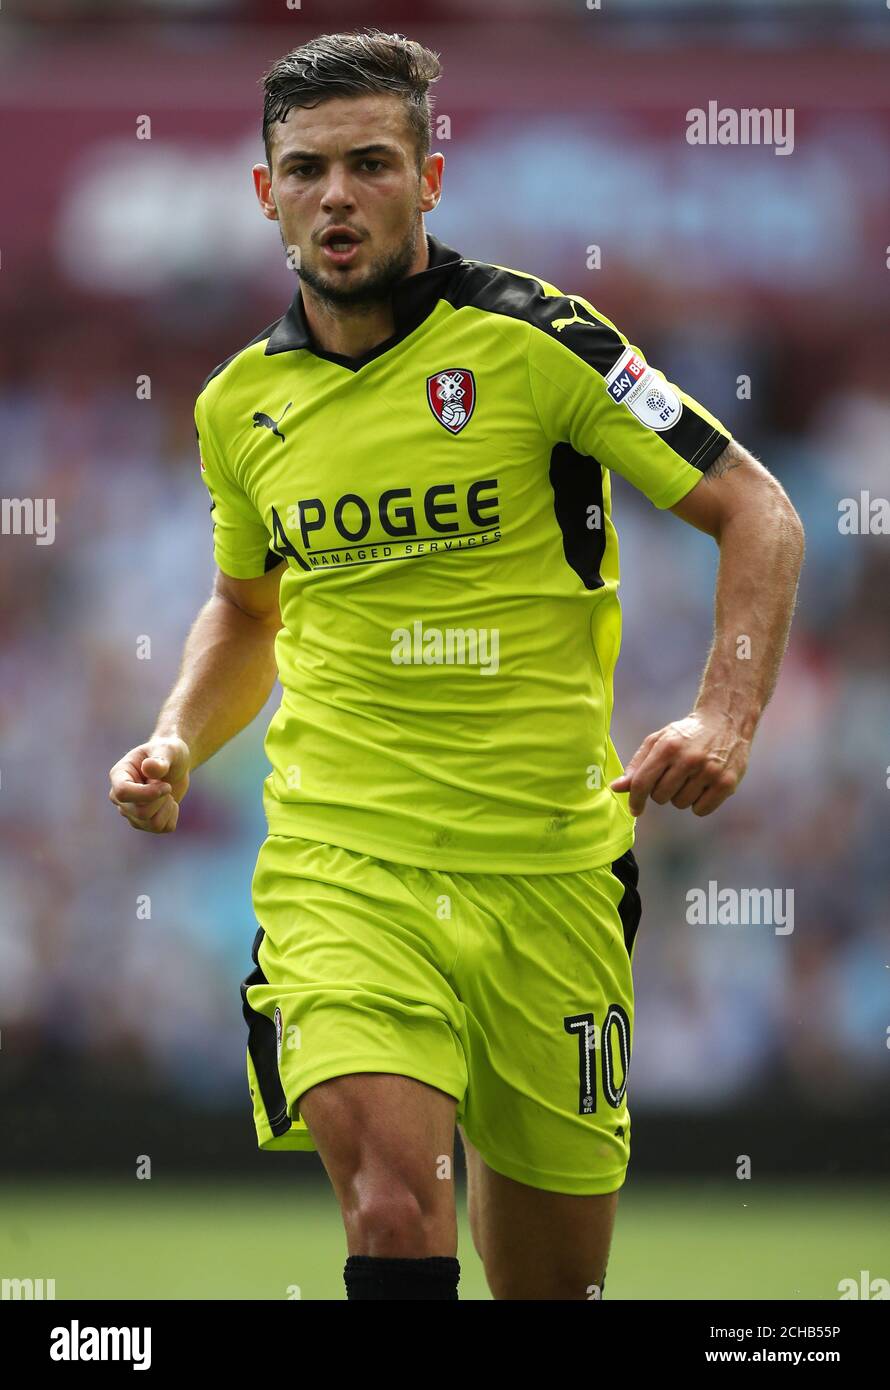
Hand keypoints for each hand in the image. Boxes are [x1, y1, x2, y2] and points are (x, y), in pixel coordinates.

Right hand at [108, 737, 190, 833]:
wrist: (174, 764)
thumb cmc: (168, 752)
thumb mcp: (168, 750)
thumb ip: (160, 759)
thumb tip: (148, 768)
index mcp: (119, 775)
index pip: (122, 792)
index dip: (146, 794)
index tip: (166, 786)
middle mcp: (120, 797)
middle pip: (141, 812)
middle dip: (161, 800)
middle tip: (167, 785)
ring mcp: (131, 812)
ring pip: (153, 824)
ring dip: (168, 808)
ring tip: (167, 793)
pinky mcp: (145, 822)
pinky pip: (164, 828)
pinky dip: (173, 815)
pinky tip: (169, 803)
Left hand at [609, 710, 749, 817]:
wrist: (726, 721)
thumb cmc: (686, 734)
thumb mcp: (659, 741)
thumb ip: (637, 766)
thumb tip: (616, 788)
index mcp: (668, 747)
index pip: (643, 783)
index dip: (635, 799)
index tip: (635, 809)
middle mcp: (689, 759)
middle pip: (660, 797)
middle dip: (662, 792)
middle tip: (673, 776)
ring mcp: (710, 771)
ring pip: (680, 804)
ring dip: (681, 796)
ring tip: (691, 777)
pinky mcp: (727, 783)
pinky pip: (700, 810)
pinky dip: (699, 804)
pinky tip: (703, 786)